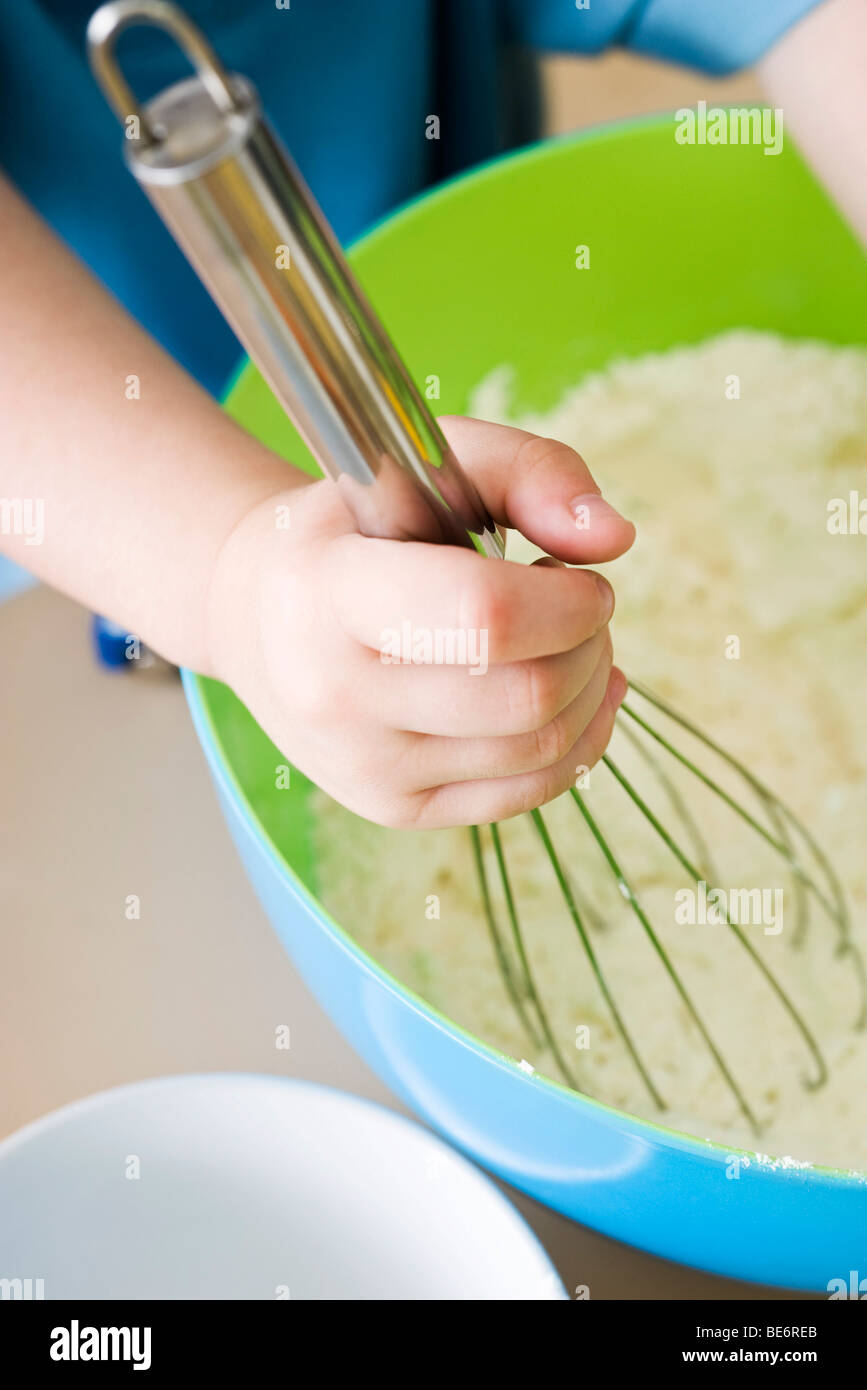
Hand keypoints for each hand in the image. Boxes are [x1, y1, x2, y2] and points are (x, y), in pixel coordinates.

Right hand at [207, 417, 634, 827]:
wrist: (261, 617)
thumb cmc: (360, 529)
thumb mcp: (429, 463)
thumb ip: (530, 470)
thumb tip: (614, 538)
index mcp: (327, 593)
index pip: (481, 616)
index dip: (566, 599)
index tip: (575, 571)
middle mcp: (333, 695)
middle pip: (527, 694)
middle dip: (589, 641)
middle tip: (580, 604)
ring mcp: (363, 766)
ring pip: (541, 747)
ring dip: (591, 686)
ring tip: (569, 641)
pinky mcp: (394, 808)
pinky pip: (528, 792)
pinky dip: (581, 741)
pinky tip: (575, 693)